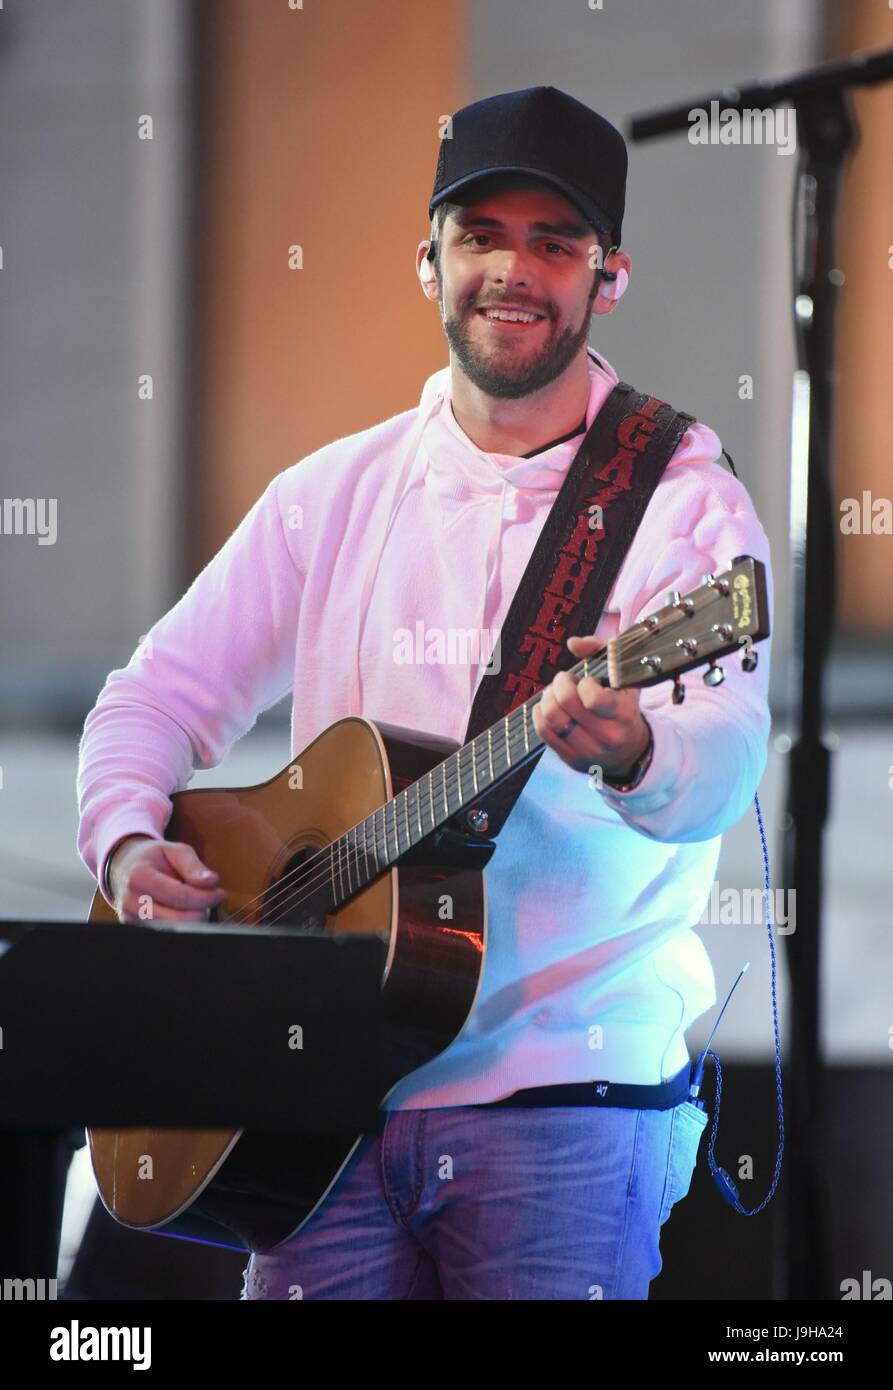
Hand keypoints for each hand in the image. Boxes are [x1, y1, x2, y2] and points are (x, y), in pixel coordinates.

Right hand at [107, 835, 226, 924]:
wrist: (125, 868)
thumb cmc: (154, 858)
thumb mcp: (174, 850)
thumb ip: (193, 866)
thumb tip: (211, 882)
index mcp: (139, 877)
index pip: (180, 896)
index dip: (206, 897)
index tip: (220, 893)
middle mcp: (131, 902)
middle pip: (179, 920)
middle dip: (202, 910)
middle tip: (211, 899)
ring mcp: (131, 920)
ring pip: (174, 930)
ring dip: (193, 919)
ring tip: (196, 903)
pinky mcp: (137, 930)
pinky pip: (167, 933)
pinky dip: (182, 924)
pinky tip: (184, 911)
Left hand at [532, 634, 650, 778]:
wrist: (628, 752)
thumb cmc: (622, 707)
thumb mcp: (623, 679)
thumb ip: (600, 652)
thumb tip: (573, 643)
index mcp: (624, 715)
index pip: (593, 699)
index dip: (584, 684)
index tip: (588, 681)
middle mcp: (607, 736)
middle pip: (566, 704)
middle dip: (560, 683)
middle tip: (565, 680)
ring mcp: (588, 750)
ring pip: (551, 718)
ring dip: (548, 698)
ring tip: (555, 693)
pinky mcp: (570, 758)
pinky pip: (543, 731)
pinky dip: (539, 713)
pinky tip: (548, 706)